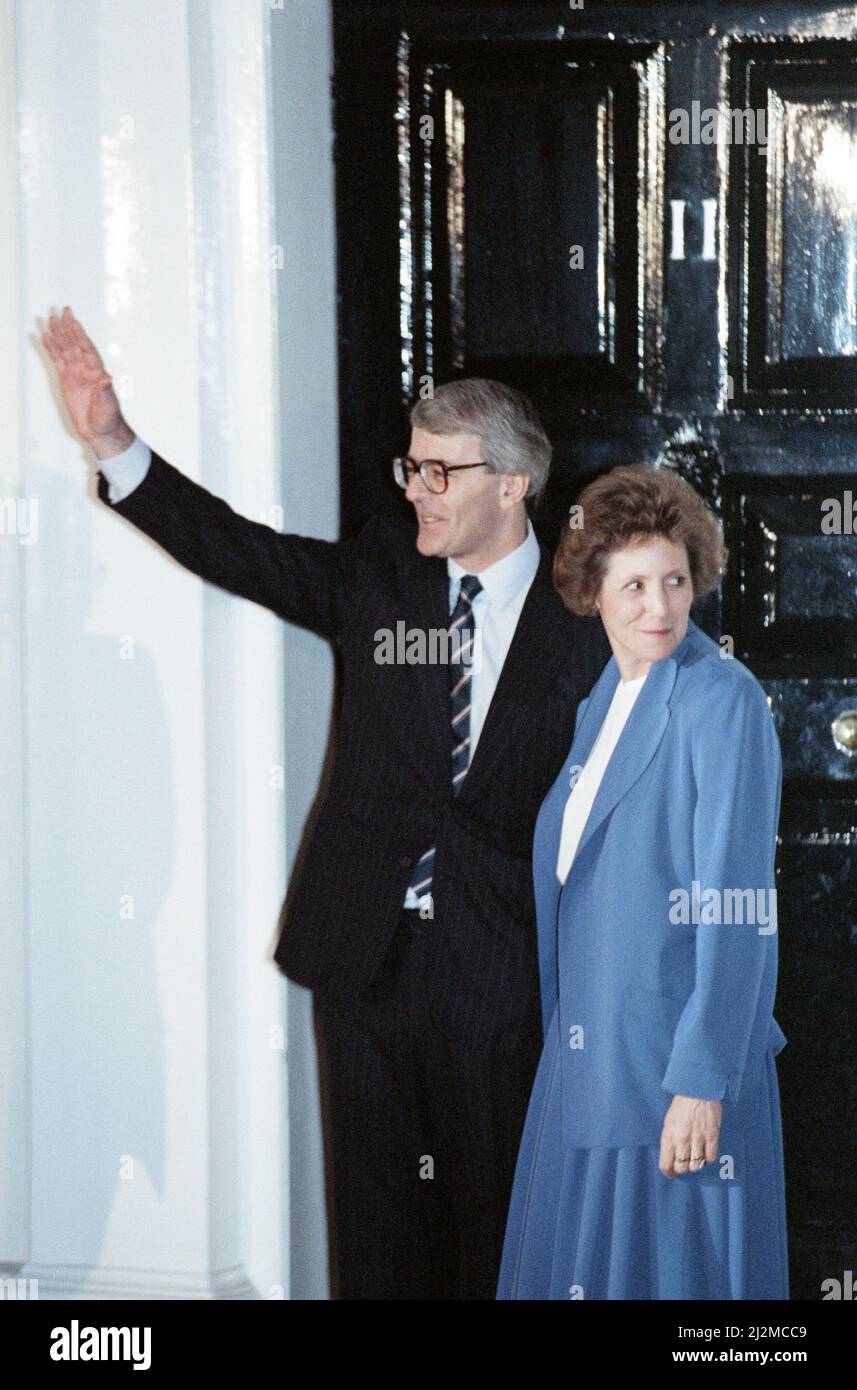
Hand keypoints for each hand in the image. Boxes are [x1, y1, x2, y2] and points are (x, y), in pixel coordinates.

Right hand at [41, 306, 132, 456]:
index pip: (88, 350)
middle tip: (64, 310)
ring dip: (59, 334)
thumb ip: (106, 392)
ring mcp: (76, 373)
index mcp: (97, 372)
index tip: (75, 323)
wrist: (100, 431)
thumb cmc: (108, 419)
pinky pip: (57, 360)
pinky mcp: (66, 379)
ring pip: (65, 349)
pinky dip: (52, 349)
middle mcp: (87, 369)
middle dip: (70, 328)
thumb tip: (106, 379)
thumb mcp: (109, 406)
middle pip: (76, 344)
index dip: (82, 337)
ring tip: (51, 319)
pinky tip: (46, 337)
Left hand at [659, 1094, 721, 1177]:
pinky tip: (706, 1150)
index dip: (669, 1172)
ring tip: (696, 1155)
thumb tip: (672, 1157)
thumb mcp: (668, 1122)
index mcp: (669, 1135)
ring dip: (696, 1164)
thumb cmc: (681, 1105)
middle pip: (682, 1168)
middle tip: (685, 1163)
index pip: (665, 1164)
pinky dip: (708, 1158)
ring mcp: (698, 1139)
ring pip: (696, 1166)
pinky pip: (710, 1158)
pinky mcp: (712, 1136)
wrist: (698, 1090)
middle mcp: (682, 1140)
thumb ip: (670, 1140)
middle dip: (683, 1168)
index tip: (672, 1173)